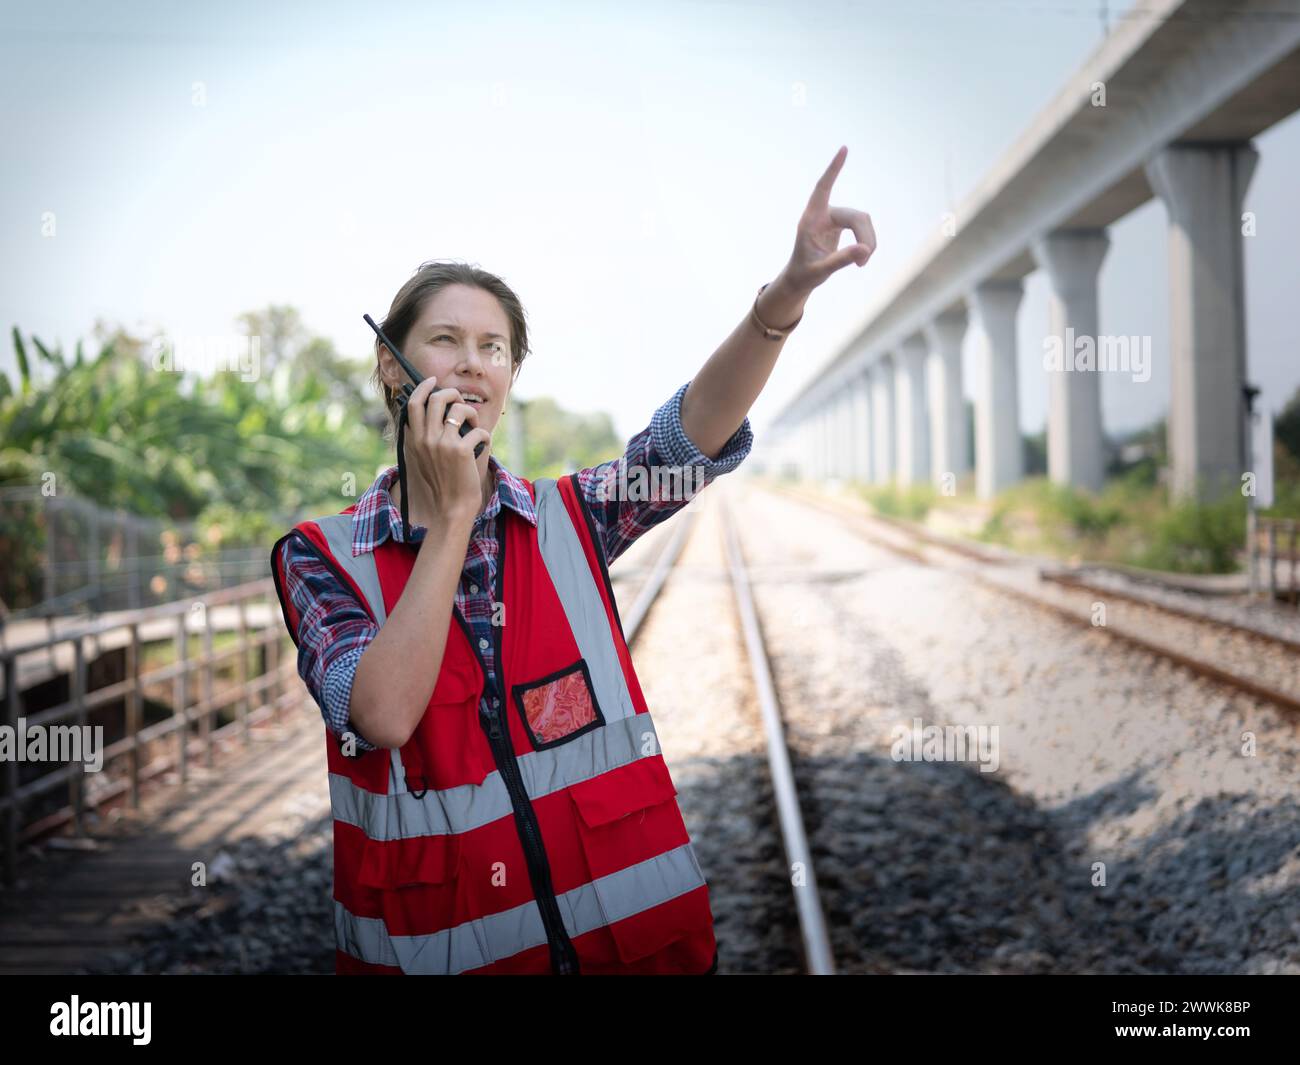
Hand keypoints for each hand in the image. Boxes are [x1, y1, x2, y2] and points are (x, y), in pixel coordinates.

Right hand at [402, 376, 491, 521]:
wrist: (451, 507)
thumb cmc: (442, 483)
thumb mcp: (422, 459)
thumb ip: (422, 437)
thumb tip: (431, 412)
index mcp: (415, 439)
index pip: (414, 404)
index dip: (424, 388)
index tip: (432, 381)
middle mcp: (426, 439)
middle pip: (436, 399)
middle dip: (452, 393)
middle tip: (460, 400)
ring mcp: (444, 444)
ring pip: (460, 409)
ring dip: (471, 413)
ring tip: (474, 425)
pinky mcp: (462, 451)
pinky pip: (478, 430)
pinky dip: (485, 436)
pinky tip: (483, 445)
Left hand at [782, 145, 875, 294]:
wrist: (801, 278)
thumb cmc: (804, 273)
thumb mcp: (820, 270)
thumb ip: (841, 260)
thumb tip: (865, 250)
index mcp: (810, 219)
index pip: (822, 188)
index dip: (833, 170)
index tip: (844, 150)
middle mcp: (824, 214)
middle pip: (855, 216)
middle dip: (865, 237)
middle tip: (864, 261)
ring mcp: (835, 218)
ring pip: (863, 221)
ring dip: (868, 242)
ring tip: (862, 263)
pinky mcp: (843, 225)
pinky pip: (863, 227)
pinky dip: (867, 243)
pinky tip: (862, 259)